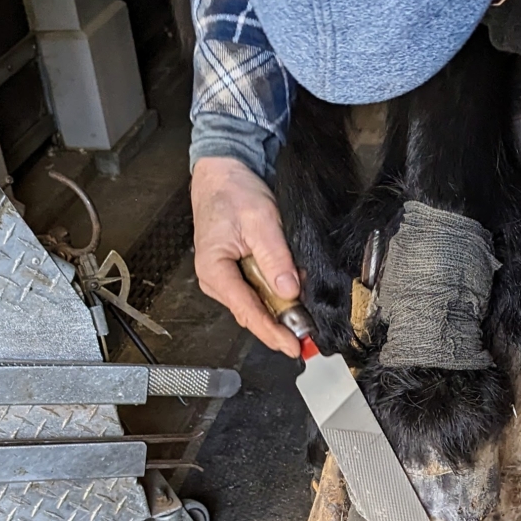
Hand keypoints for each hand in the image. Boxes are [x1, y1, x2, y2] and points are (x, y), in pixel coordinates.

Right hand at [191, 156, 301, 355]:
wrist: (223, 174)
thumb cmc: (233, 192)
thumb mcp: (260, 220)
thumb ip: (275, 257)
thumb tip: (289, 291)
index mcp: (213, 269)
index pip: (247, 310)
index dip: (272, 331)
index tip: (293, 345)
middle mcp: (216, 280)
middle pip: (252, 313)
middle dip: (280, 325)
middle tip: (307, 334)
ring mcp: (225, 279)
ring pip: (257, 305)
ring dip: (281, 310)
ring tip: (303, 311)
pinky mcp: (237, 274)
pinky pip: (259, 292)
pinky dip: (278, 295)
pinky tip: (292, 290)